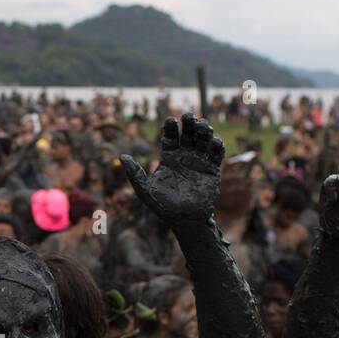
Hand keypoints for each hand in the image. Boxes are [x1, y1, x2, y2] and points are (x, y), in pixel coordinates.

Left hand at [120, 113, 224, 227]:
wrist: (185, 220)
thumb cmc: (163, 207)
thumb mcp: (146, 191)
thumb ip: (135, 174)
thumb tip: (121, 156)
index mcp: (169, 157)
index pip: (170, 137)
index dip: (171, 127)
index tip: (170, 121)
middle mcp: (184, 156)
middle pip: (188, 133)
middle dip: (189, 124)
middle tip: (189, 117)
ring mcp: (199, 161)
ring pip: (203, 140)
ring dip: (204, 130)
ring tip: (203, 126)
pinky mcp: (212, 169)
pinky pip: (216, 154)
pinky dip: (217, 145)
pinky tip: (214, 142)